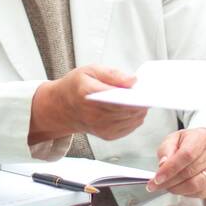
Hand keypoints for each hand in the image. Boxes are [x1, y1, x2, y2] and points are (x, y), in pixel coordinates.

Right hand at [30, 66, 147, 142]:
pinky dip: (135, 117)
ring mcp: (101, 128)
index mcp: (87, 94)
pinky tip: (130, 108)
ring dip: (139, 109)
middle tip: (143, 91)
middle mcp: (94, 115)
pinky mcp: (107, 135)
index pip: (118, 98)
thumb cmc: (76, 86)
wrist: (62, 108)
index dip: (135, 95)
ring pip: (133, 119)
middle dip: (140, 100)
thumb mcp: (90, 70)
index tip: (143, 89)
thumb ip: (112, 74)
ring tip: (136, 98)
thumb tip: (132, 80)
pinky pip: (131, 126)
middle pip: (128, 110)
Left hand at [148, 128, 205, 196]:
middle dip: (168, 182)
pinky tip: (179, 187)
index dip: (170, 169)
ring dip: (177, 189)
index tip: (156, 178)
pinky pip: (201, 193)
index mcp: (201, 139)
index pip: (186, 155)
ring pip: (195, 185)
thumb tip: (162, 165)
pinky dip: (186, 193)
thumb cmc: (191, 142)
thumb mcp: (174, 138)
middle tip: (156, 185)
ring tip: (167, 186)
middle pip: (189, 173)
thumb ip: (166, 150)